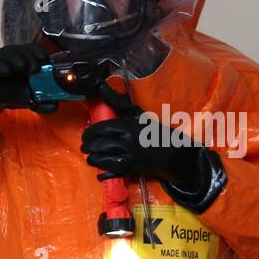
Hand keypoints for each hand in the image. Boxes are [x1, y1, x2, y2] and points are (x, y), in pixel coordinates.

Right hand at [0, 44, 57, 113]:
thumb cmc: (12, 94)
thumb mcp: (30, 100)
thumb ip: (42, 102)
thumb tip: (54, 105)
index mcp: (26, 59)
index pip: (34, 49)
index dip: (40, 54)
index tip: (45, 62)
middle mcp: (12, 55)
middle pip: (22, 50)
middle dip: (30, 57)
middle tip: (34, 68)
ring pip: (6, 53)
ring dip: (15, 58)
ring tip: (21, 67)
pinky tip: (6, 71)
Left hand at [81, 83, 200, 185]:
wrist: (173, 153)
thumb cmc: (155, 132)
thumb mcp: (138, 115)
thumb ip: (118, 102)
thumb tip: (101, 86)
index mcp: (128, 126)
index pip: (102, 128)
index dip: (90, 132)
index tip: (86, 135)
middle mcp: (127, 141)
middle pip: (99, 144)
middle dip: (88, 146)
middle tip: (85, 146)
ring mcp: (129, 157)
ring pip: (102, 158)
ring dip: (92, 158)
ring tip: (90, 157)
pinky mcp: (131, 169)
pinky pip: (111, 171)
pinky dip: (102, 172)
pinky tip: (99, 172)